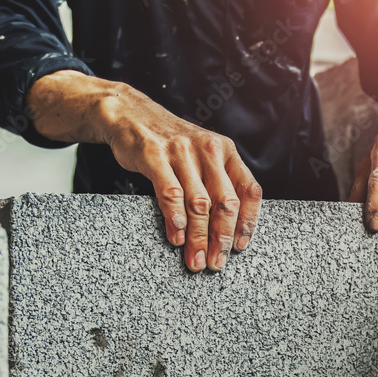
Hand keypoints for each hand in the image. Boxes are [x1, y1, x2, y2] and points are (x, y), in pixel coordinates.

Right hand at [27, 71, 261, 272]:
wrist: (129, 113)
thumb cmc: (169, 142)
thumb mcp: (201, 155)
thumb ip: (217, 182)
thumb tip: (228, 227)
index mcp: (226, 151)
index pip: (248, 190)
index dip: (247, 222)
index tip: (240, 246)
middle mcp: (209, 150)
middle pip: (225, 202)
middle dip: (221, 238)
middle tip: (216, 263)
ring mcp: (182, 151)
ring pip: (199, 203)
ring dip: (198, 237)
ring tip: (195, 260)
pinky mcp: (155, 155)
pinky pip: (170, 192)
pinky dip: (176, 218)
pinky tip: (177, 236)